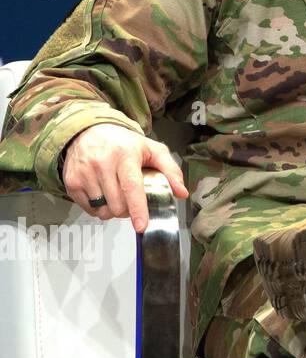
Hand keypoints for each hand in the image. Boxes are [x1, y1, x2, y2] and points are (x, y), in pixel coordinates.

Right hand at [62, 123, 188, 231]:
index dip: (138, 208)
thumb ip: (171, 170)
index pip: (132, 186)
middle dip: (129, 210)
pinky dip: (100, 208)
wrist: (88, 132)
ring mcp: (84, 174)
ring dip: (114, 210)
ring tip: (118, 194)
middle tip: (132, 199)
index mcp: (125, 155)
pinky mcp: (72, 182)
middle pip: (118, 204)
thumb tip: (181, 192)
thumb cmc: (123, 143)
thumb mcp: (152, 149)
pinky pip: (90, 210)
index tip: (141, 225)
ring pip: (104, 210)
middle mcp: (102, 164)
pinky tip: (104, 193)